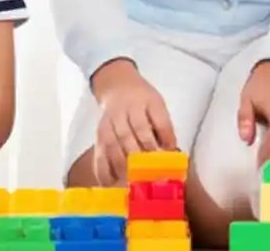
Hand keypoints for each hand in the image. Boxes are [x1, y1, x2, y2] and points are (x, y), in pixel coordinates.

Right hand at [91, 59, 177, 184]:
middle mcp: (123, 112)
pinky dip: (103, 170)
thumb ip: (164, 127)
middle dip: (139, 156)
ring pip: (113, 145)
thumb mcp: (157, 105)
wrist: (116, 85)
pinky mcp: (98, 135)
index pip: (152, 121)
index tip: (166, 156)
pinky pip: (99, 154)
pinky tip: (110, 184)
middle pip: (130, 135)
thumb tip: (171, 152)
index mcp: (144, 102)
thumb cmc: (142, 99)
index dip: (158, 139)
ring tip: (131, 183)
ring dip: (122, 166)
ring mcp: (108, 124)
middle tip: (149, 175)